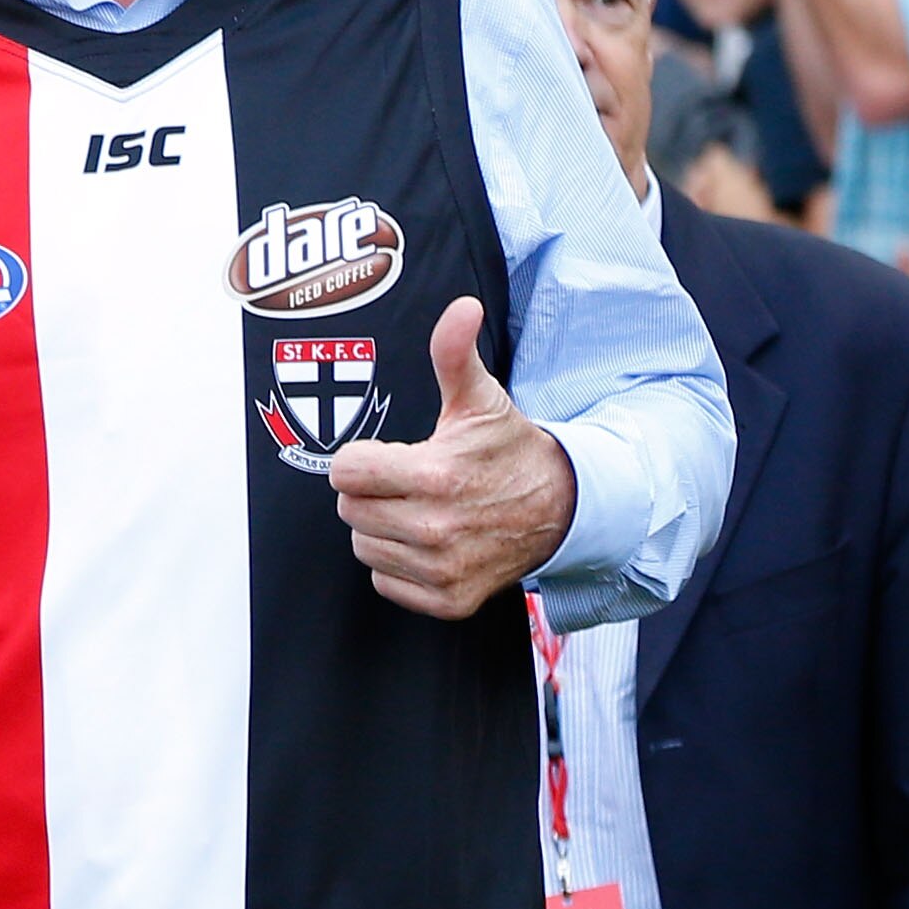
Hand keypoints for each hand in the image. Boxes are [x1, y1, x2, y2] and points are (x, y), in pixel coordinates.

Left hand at [326, 296, 576, 619]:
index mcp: (436, 477)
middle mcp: (436, 529)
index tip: (392, 455)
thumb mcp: (481, 400)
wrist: (562, 508)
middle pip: (350, 509)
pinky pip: (385, 582)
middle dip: (372, 491)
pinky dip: (399, 565)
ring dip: (383, 528)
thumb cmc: (508, 450)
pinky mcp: (449, 601)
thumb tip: (461, 307)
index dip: (364, 459)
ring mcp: (442, 570)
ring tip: (422, 509)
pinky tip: (429, 542)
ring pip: (364, 546)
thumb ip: (455, 354)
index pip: (346, 471)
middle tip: (410, 482)